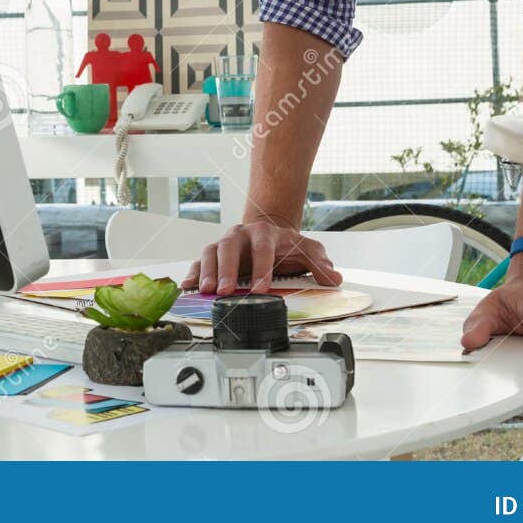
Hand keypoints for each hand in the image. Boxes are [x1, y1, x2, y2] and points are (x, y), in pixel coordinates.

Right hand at [180, 220, 342, 293]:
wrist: (266, 230)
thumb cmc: (285, 244)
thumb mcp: (306, 249)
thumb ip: (320, 262)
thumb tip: (334, 278)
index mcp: (264, 234)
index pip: (262, 249)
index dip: (261, 269)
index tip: (260, 289)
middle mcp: (240, 236)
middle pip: (230, 248)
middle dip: (227, 270)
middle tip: (225, 291)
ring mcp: (224, 244)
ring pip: (210, 253)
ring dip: (207, 272)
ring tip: (206, 291)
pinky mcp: (212, 255)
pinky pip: (198, 262)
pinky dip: (192, 274)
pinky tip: (188, 287)